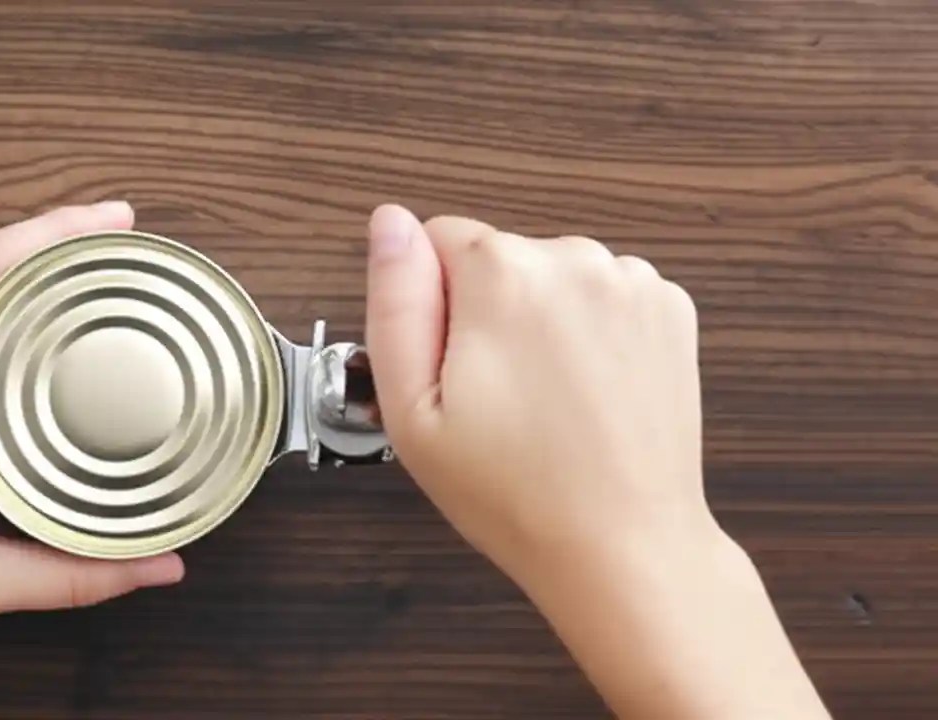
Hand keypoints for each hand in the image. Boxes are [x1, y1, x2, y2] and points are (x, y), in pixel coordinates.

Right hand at [363, 205, 828, 718]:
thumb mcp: (412, 410)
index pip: (435, 240)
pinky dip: (593, 330)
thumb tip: (390, 222)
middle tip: (496, 396)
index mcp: (502, 276)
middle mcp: (573, 259)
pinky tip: (588, 391)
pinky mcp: (670, 308)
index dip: (431, 308)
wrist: (623, 545)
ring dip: (543, 319)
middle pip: (497, 256)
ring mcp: (631, 281)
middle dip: (487, 312)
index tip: (453, 369)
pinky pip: (604, 294)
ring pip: (551, 274)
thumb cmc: (514, 492)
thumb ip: (394, 302)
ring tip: (547, 400)